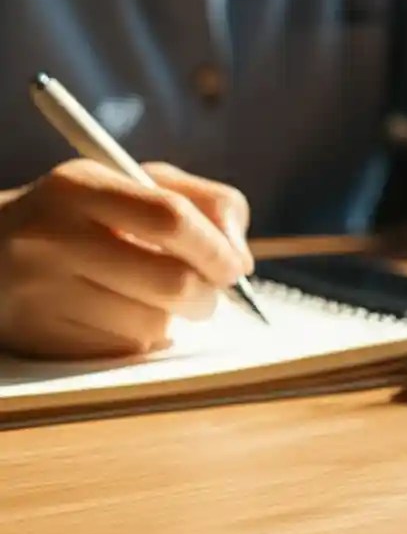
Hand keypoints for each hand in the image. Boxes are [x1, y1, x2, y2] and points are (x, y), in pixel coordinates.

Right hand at [0, 160, 252, 359]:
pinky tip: (122, 315)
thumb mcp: (138, 184)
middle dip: (208, 294)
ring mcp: (39, 292)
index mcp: (80, 187)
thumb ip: (206, 202)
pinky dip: (142, 337)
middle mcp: (52, 237)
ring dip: (174, 318)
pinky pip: (123, 350)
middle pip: (171, 281)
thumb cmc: (89, 215)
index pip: (172, 218)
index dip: (217, 248)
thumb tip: (241, 259)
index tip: (236, 267)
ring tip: (156, 299)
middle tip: (208, 292)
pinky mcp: (38, 337)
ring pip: (153, 323)